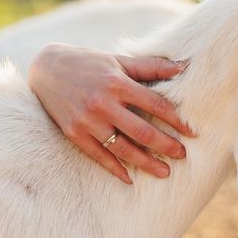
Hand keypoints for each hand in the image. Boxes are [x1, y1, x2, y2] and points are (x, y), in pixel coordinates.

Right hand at [29, 44, 194, 182]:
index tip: (191, 132)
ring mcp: (87, 121)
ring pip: (122, 148)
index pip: (154, 104)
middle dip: (165, 145)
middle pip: (141, 130)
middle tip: (182, 155)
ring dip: (145, 163)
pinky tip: (130, 178)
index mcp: (117, 82)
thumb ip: (150, 66)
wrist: (46, 69)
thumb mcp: (118, 60)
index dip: (175, 120)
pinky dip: (115, 168)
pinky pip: (99, 155)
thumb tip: (183, 67)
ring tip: (164, 172)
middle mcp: (102, 103)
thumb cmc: (87, 62)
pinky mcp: (74, 134)